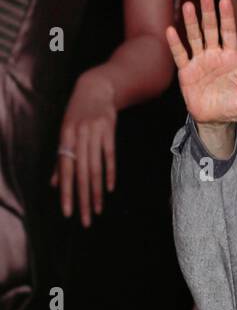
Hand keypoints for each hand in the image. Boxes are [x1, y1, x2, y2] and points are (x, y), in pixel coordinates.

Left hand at [50, 68, 116, 226]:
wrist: (96, 88)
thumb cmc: (78, 113)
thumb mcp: (66, 133)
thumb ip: (60, 159)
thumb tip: (53, 183)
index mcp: (65, 137)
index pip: (64, 170)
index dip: (65, 192)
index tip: (68, 213)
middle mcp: (78, 135)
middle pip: (80, 174)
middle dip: (82, 199)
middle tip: (85, 220)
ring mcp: (94, 132)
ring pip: (95, 168)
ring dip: (96, 192)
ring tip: (97, 210)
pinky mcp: (109, 129)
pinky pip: (109, 155)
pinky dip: (109, 173)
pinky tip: (108, 189)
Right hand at [165, 0, 236, 124]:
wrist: (216, 121)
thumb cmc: (235, 106)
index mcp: (231, 57)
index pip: (229, 33)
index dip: (227, 18)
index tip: (225, 0)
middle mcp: (215, 55)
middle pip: (211, 30)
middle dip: (208, 13)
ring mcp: (200, 62)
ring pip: (195, 38)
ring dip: (191, 23)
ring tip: (188, 5)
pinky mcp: (187, 72)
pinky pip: (181, 55)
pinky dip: (175, 44)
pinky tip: (170, 30)